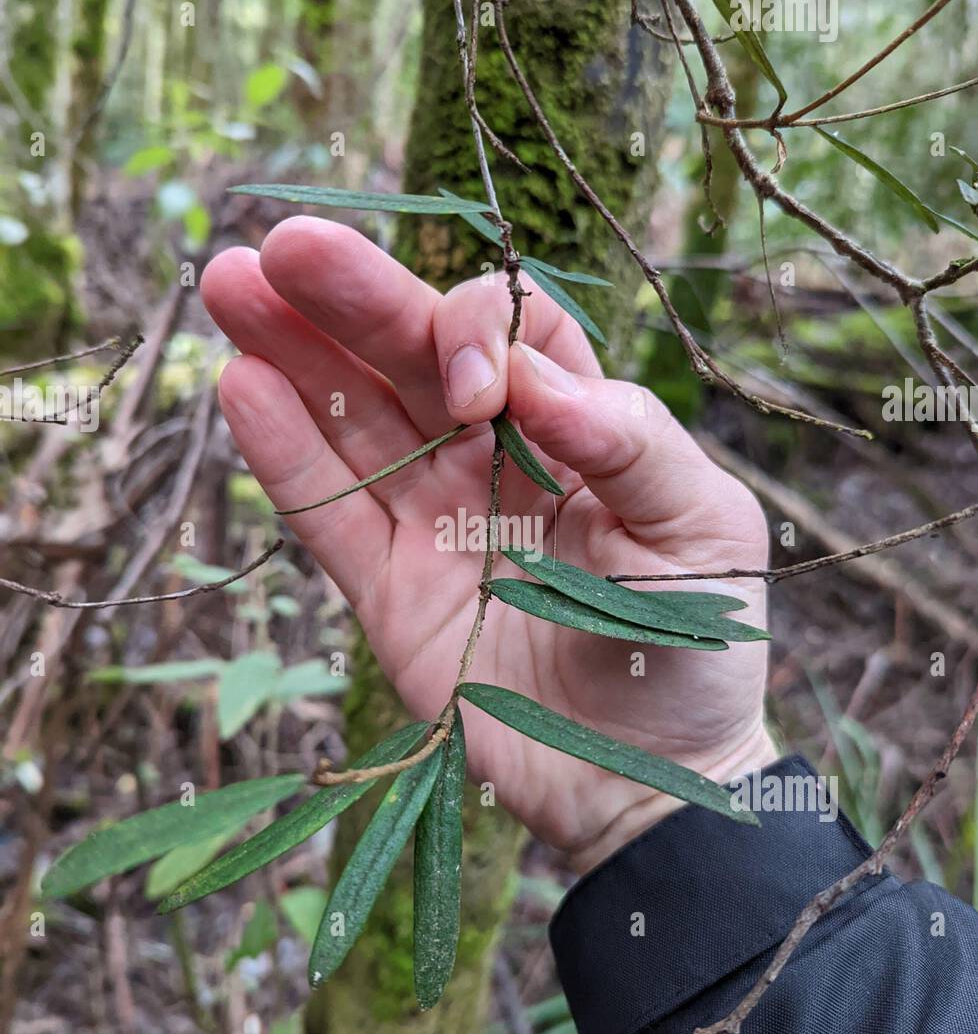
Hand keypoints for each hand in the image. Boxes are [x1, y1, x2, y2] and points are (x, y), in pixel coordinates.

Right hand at [202, 217, 775, 871]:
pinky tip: (241, 386)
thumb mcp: (704, 534)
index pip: (512, 333)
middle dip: (352, 299)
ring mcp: (436, 523)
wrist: (648, 786)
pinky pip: (329, 517)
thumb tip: (532, 377)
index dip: (479, 332)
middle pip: (412, 358)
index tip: (475, 391)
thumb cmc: (696, 652)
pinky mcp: (391, 593)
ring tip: (231, 284)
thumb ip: (634, 443)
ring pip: (356, 422)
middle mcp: (498, 460)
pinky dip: (285, 458)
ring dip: (293, 353)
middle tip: (284, 247)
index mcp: (580, 427)